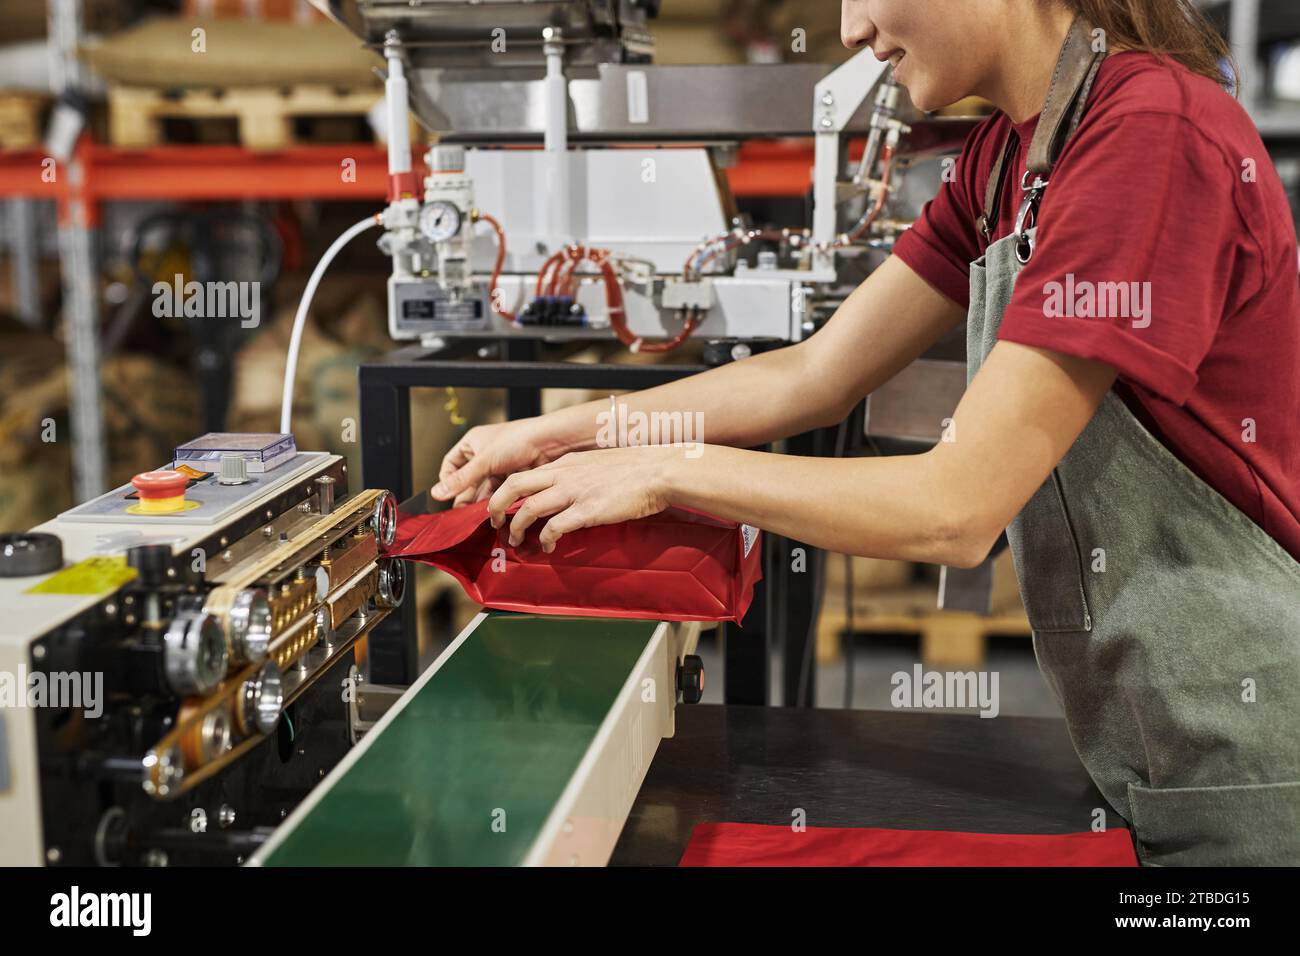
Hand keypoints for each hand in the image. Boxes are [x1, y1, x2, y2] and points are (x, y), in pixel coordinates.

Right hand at [432, 419, 560, 506]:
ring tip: (477, 517)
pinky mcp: (512, 477)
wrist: (549, 442)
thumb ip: (461, 480)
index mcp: (472, 444)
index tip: (448, 496)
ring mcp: (498, 466)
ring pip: (483, 489)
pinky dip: (495, 502)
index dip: (448, 481)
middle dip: (465, 496)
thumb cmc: (516, 440)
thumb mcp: (484, 461)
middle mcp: (484, 455)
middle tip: (462, 515)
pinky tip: (494, 513)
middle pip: (467, 481)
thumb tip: (437, 494)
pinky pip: (498, 493)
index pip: (450, 465)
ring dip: (480, 502)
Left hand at [487, 446, 674, 552]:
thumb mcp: (598, 464)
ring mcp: (574, 491)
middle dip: (496, 505)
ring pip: (529, 508)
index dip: (506, 491)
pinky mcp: (588, 509)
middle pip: (515, 485)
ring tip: (517, 540)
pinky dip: (546, 539)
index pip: (524, 474)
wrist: (659, 471)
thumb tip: (570, 489)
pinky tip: (548, 547)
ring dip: (518, 527)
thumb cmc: (636, 468)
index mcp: (566, 463)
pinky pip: (555, 526)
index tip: (502, 506)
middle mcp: (564, 474)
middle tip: (494, 523)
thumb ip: (579, 474)